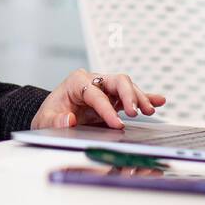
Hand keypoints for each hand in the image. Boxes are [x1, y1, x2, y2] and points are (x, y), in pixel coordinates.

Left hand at [30, 69, 166, 129]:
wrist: (53, 117)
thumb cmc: (50, 116)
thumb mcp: (45, 121)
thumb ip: (55, 121)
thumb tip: (69, 119)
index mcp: (76, 82)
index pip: (95, 93)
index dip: (106, 109)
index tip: (116, 124)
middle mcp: (93, 81)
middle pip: (117, 81)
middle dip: (128, 95)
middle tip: (135, 112)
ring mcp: (106, 89)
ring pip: (127, 87)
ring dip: (140, 98)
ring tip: (149, 111)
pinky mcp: (114, 98)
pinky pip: (132, 95)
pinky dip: (146, 97)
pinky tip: (159, 101)